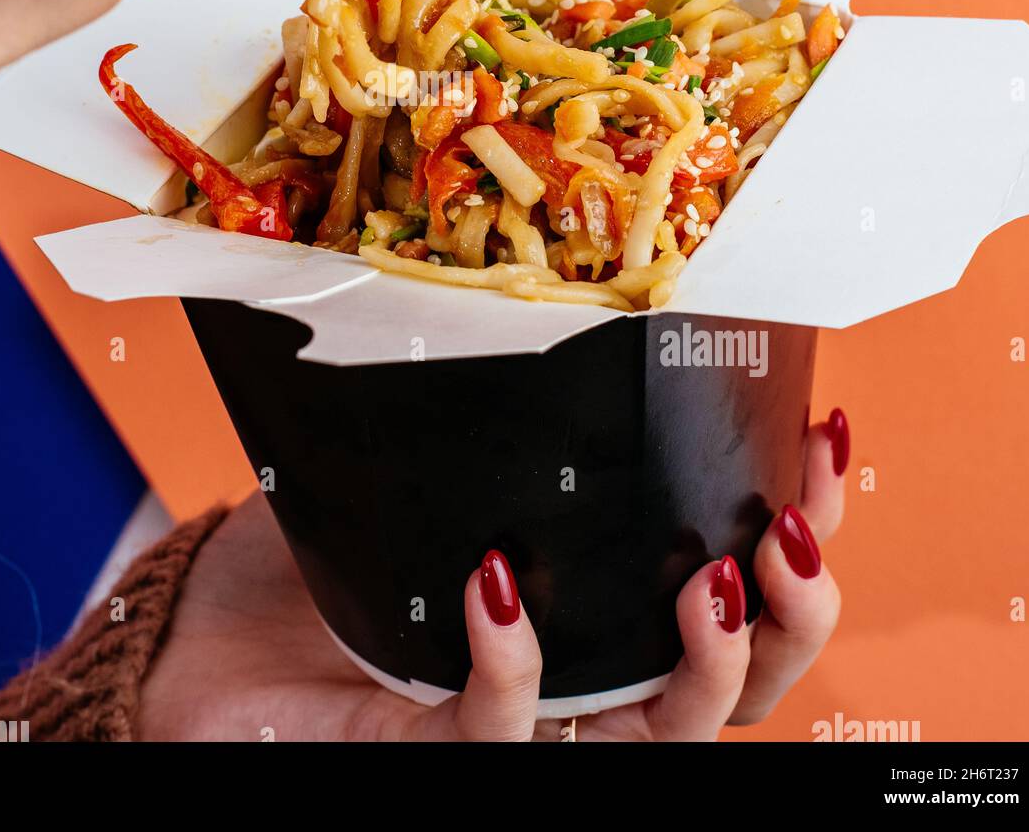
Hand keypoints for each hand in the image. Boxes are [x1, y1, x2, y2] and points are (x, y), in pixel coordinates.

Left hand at [139, 412, 847, 740]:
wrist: (206, 651)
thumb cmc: (320, 557)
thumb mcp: (418, 461)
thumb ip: (482, 402)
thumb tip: (534, 274)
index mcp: (595, 611)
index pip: (734, 591)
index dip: (801, 528)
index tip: (821, 436)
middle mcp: (579, 683)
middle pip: (736, 687)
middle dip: (797, 615)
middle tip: (792, 525)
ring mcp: (515, 730)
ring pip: (659, 740)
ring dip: (711, 668)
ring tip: (712, 576)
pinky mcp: (427, 754)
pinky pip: (498, 736)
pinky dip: (515, 663)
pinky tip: (502, 578)